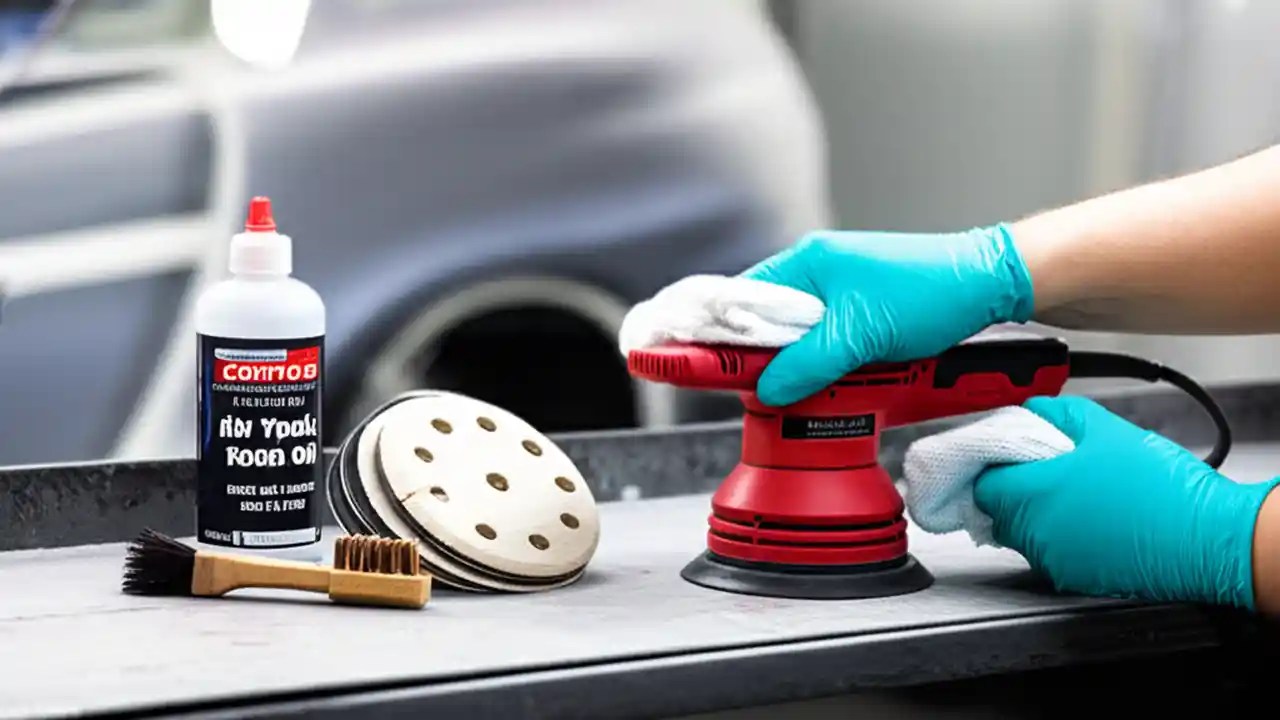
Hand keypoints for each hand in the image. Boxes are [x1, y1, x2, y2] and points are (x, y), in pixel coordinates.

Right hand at [739, 224, 1033, 405]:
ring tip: (801, 391)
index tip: (700, 361)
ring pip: (798, 340)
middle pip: (768, 324)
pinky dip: (825, 369)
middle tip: (760, 390)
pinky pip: (826, 347)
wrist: (992, 285)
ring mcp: (841, 295)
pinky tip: (832, 386)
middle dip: (764, 359)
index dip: (719, 332)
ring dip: (800, 368)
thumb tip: (767, 390)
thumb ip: (808, 363)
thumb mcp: (860, 334)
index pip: (743, 297)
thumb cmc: (931, 290)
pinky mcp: (862, 317)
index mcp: (808, 261)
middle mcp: (818, 274)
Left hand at [974, 396, 1278, 609]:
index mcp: (1033, 492)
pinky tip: (1094, 520)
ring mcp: (1053, 560)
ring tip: (1078, 494)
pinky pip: (1051, 555)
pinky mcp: (1075, 579)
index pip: (983, 485)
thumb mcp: (1107, 430)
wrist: (1207, 537)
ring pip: (1023, 535)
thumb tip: (1033, 410)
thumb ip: (1058, 415)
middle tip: (1047, 471)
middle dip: (1014, 491)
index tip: (1009, 457)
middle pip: (998, 511)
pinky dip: (1061, 538)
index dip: (994, 468)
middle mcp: (1034, 532)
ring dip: (1037, 515)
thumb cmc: (1161, 486)